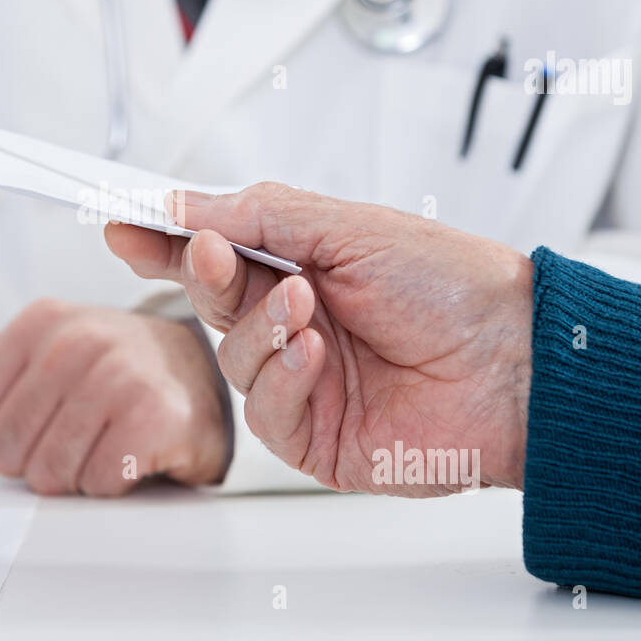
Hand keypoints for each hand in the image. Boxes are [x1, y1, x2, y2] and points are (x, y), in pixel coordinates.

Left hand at [0, 300, 228, 495]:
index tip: (31, 424)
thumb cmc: (109, 368)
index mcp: (41, 321)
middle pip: (5, 449)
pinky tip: (126, 455)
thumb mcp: (45, 349)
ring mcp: (118, 376)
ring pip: (49, 472)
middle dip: (33, 460)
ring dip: (72, 475)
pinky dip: (108, 482)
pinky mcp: (155, 416)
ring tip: (98, 446)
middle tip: (68, 442)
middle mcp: (78, 341)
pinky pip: (98, 482)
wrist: (194, 372)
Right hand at [105, 183, 533, 495]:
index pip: (216, 249)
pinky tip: (318, 358)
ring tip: (305, 307)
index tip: (121, 219)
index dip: (166, 237)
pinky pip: (264, 409)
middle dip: (202, 274)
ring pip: (230, 355)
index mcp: (303, 265)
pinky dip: (283, 377)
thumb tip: (183, 205)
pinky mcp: (314, 436)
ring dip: (258, 328)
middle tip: (206, 253)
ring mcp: (302, 381)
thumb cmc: (454, 286)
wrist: (519, 363)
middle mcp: (295, 322)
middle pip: (211, 300)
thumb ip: (258, 216)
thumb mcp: (349, 226)